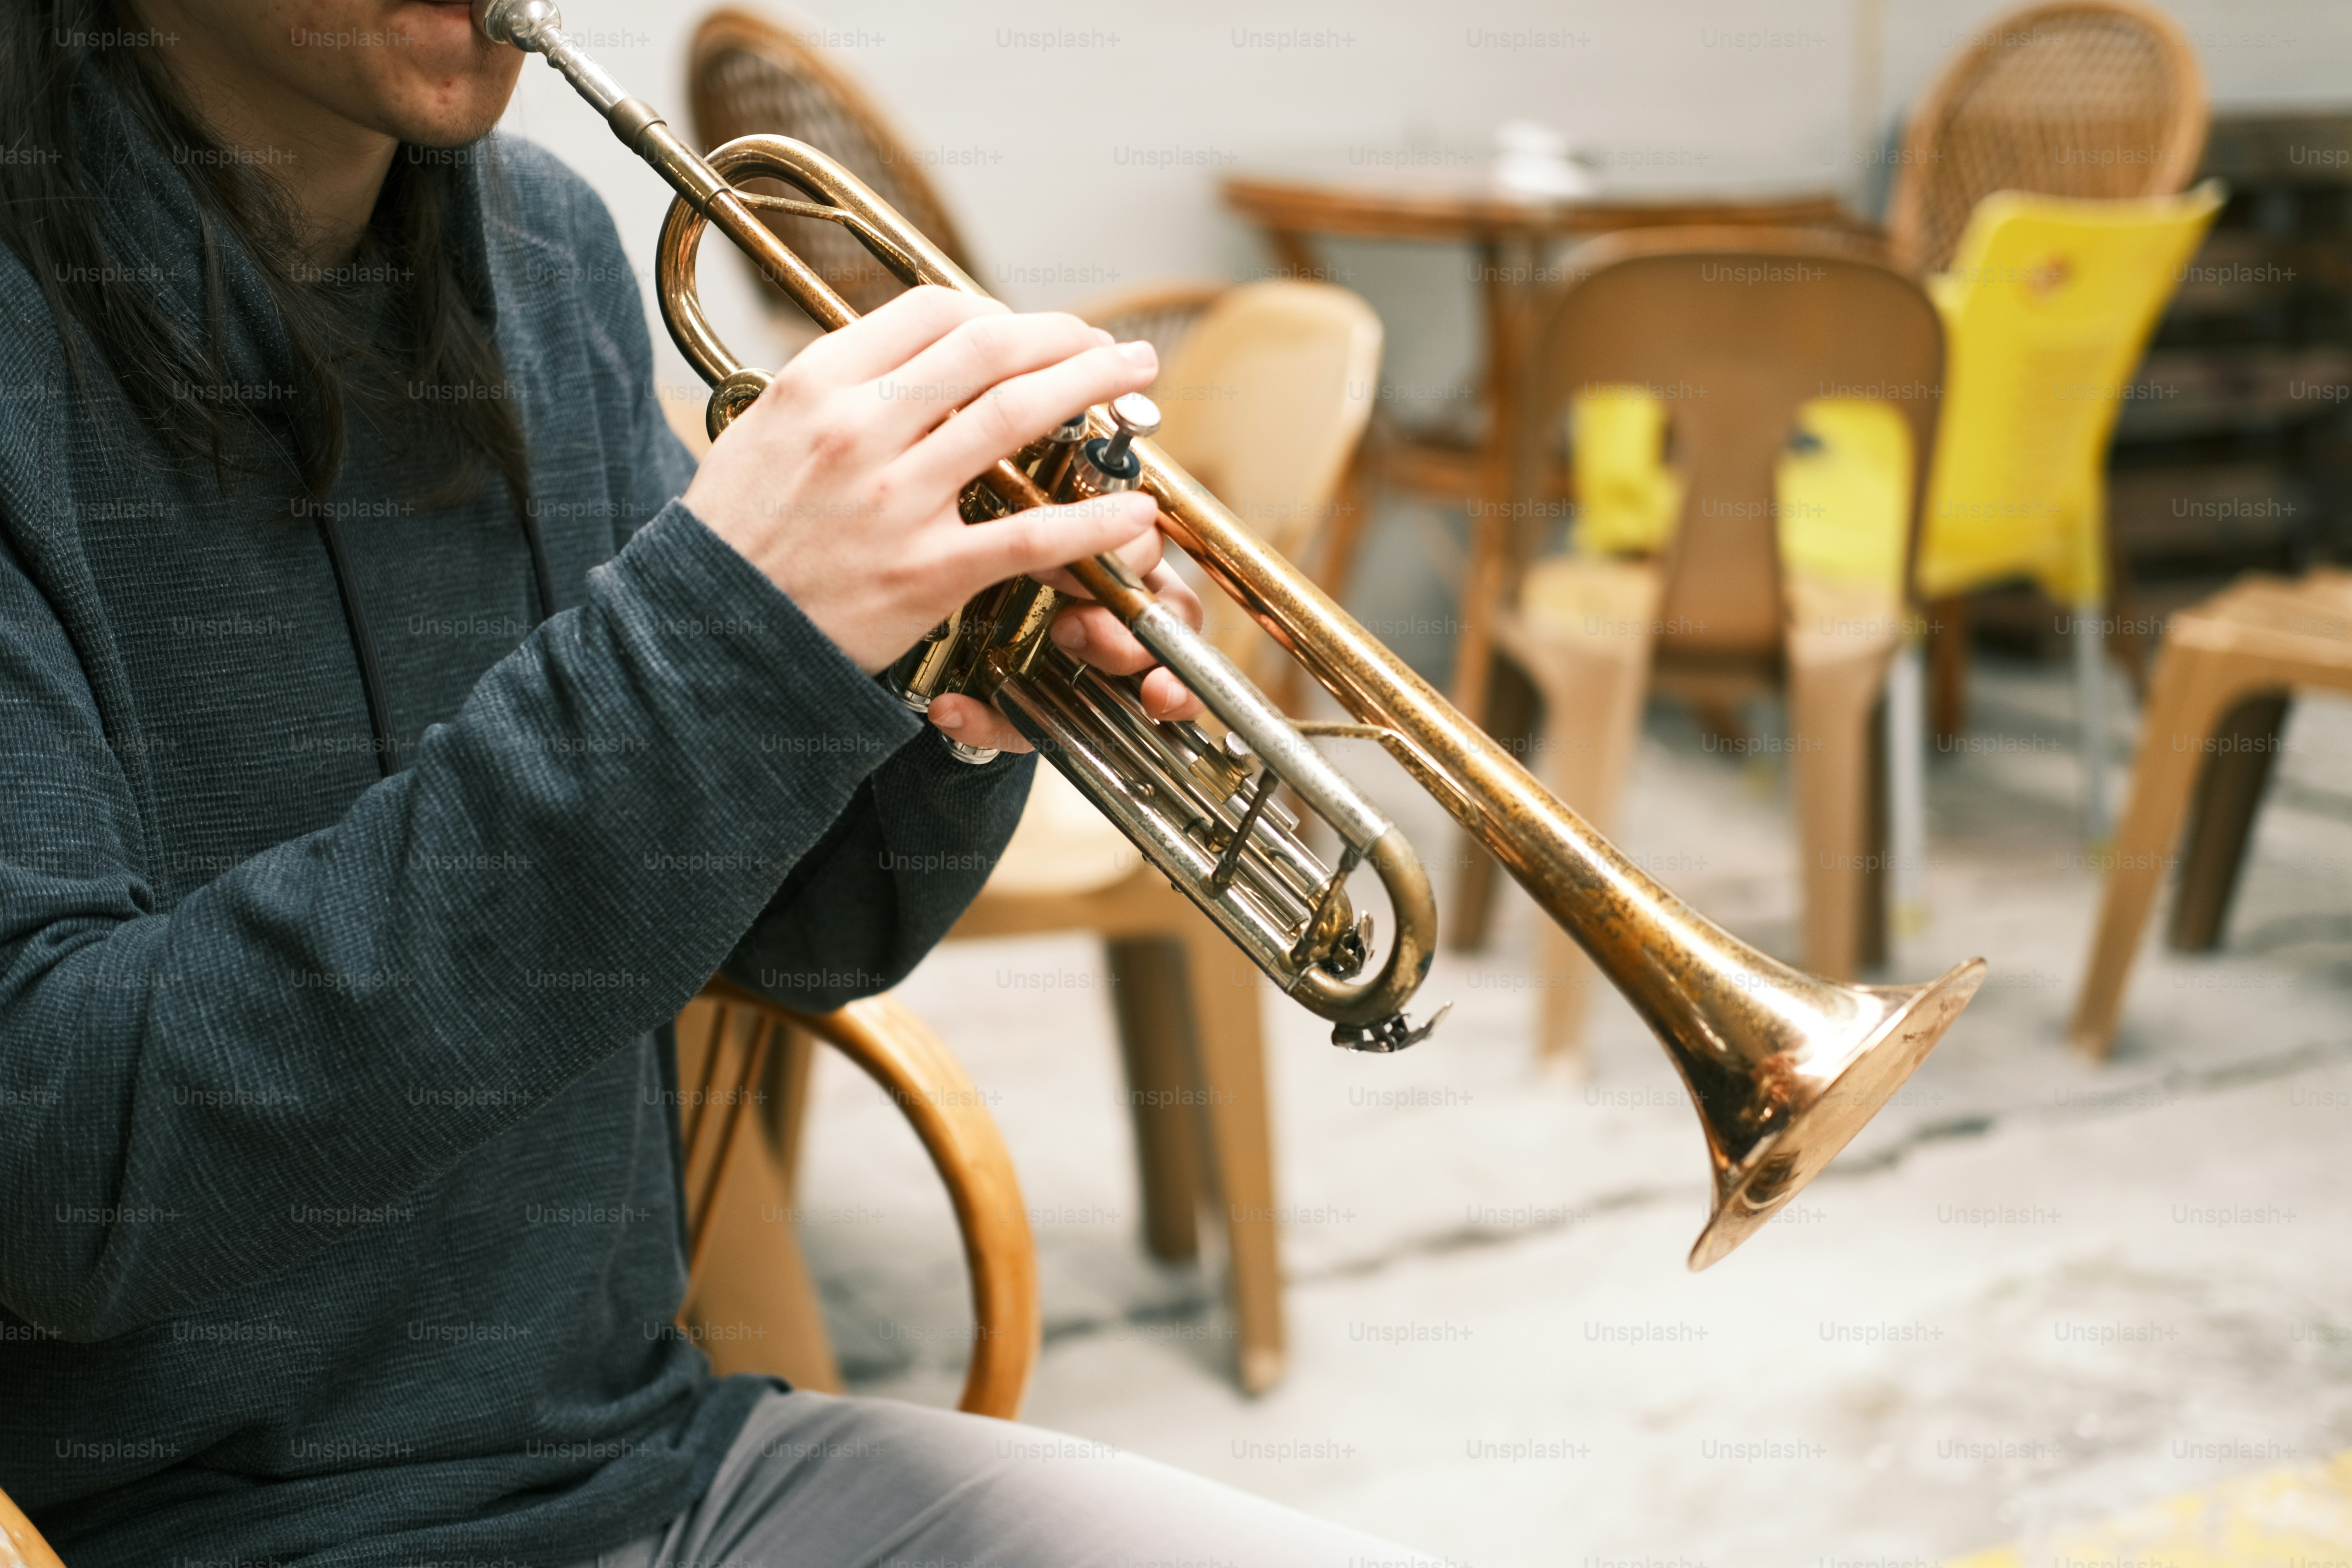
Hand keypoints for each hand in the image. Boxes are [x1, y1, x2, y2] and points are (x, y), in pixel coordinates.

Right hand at [681, 286, 1202, 747]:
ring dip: (1091, 390)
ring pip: (1017, 418)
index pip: (930, 313)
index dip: (996, 313)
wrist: (705, 635)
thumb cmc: (736, 538)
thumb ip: (836, 393)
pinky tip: (1135, 509)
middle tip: (1108, 344)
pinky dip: (1093, 519)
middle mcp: (860, 429)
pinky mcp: (925, 572)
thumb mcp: (762, 433)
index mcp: (818, 385)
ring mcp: (897, 500)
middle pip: (988, 349)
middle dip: (1064, 336)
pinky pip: (1030, 535)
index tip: (1027, 330)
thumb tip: (906, 364)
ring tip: (1134, 381)